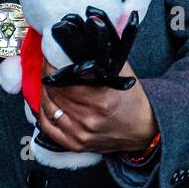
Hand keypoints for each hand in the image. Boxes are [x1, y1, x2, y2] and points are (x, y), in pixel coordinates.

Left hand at [35, 60, 158, 156]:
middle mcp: (89, 118)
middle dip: (49, 76)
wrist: (144, 130)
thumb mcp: (122, 74)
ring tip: (49, 82)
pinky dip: (44, 113)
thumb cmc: (133, 101)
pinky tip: (47, 103)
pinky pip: (49, 128)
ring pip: (49, 108)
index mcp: (101, 99)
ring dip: (45, 93)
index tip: (51, 56)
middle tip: (49, 67)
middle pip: (54, 92)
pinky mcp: (76, 144)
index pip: (64, 79)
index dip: (53, 66)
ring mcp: (81, 134)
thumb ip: (102, 57)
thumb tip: (82, 43)